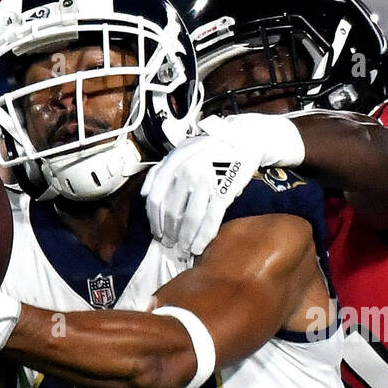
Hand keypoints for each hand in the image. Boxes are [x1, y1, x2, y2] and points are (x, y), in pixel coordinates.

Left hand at [141, 126, 258, 257]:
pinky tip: (198, 247)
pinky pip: (210, 220)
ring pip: (189, 219)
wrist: (243, 139)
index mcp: (173, 163)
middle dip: (169, 232)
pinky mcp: (223, 192)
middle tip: (170, 244)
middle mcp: (186, 172)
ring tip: (184, 249)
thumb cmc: (211, 148)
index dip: (154, 220)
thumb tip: (145, 195)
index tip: (157, 232)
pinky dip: (202, 238)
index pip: (156, 199)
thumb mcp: (181, 151)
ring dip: (185, 239)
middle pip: (171, 212)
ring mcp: (205, 182)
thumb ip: (160, 171)